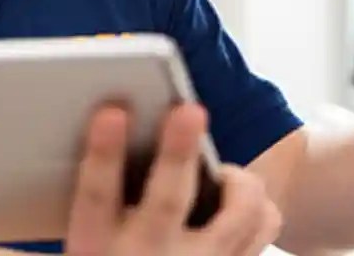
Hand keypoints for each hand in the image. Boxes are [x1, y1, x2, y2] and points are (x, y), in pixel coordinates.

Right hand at [65, 104, 281, 255]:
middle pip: (168, 201)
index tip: (112, 114)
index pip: (95, 195)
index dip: (103, 153)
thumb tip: (101, 126)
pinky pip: (263, 225)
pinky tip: (241, 200)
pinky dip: (260, 205)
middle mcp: (147, 255)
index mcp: (97, 243)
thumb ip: (100, 197)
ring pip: (237, 213)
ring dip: (237, 179)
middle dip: (178, 154)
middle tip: (189, 112)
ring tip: (224, 174)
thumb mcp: (90, 242)